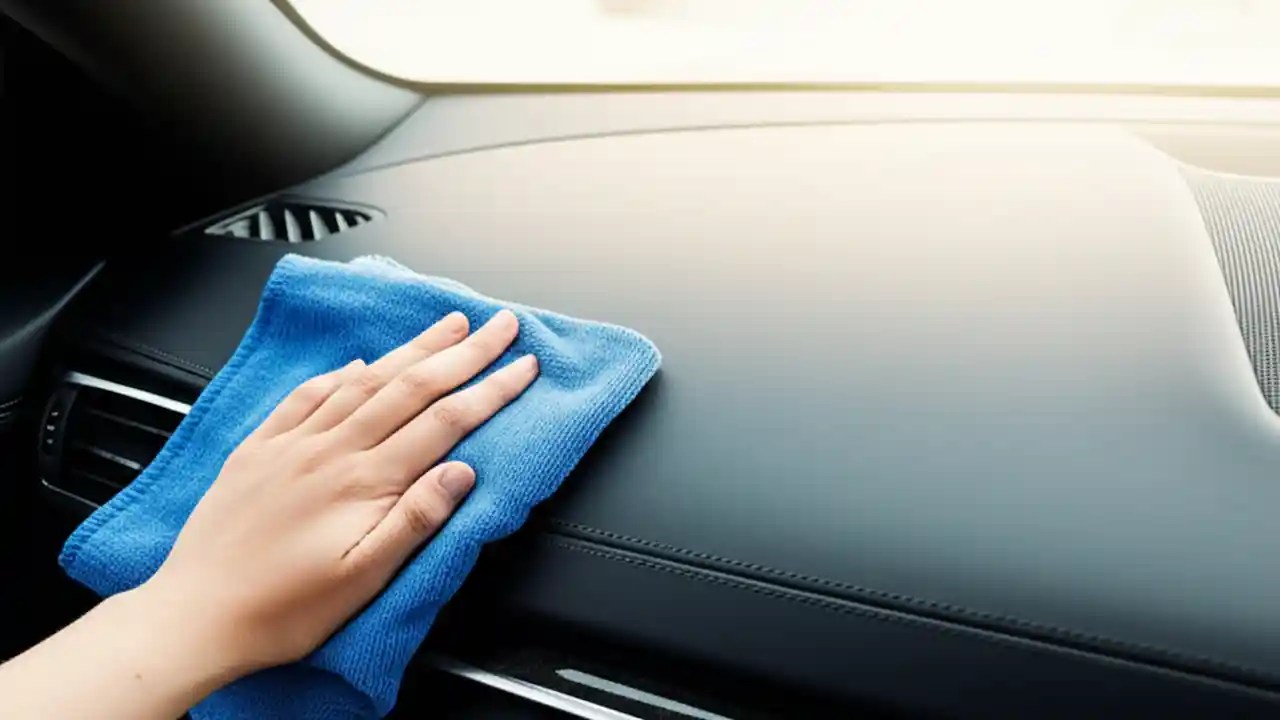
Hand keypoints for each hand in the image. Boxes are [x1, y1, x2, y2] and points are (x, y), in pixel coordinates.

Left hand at [141, 309, 536, 674]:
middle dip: (464, 352)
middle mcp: (330, 450)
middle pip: (411, 386)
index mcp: (363, 481)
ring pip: (364, 379)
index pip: (445, 421)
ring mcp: (293, 444)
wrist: (196, 615)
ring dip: (411, 348)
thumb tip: (463, 472)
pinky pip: (306, 396)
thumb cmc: (283, 610)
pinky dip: (339, 372)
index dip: (490, 389)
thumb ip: (416, 519)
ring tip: (447, 325)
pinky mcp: (260, 450)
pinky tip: (357, 362)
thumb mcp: (364, 578)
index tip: (524, 365)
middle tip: (501, 325)